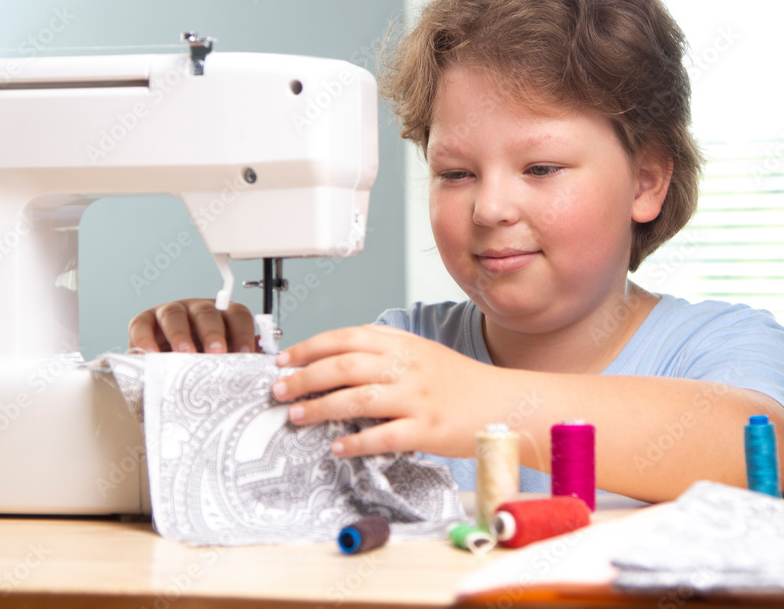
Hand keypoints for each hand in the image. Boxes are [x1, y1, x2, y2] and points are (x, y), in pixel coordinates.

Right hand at [128, 298, 256, 352]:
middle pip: (207, 312)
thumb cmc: (201, 363)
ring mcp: (169, 313)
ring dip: (180, 334)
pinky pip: (141, 325)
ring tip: (185, 355)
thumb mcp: (222, 360)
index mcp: (222, 316)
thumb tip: (263, 362)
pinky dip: (145, 339)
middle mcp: (196, 310)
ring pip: (174, 314)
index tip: (245, 353)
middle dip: (213, 332)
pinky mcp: (143, 322)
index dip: (243, 332)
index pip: (237, 314)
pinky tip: (151, 355)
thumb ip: (241, 359)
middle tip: (217, 353)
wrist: (165, 370)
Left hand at [271, 325, 509, 458]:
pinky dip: (356, 442)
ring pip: (357, 399)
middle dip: (304, 378)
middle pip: (344, 366)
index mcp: (403, 345)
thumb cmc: (460, 382)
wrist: (504, 403)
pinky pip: (384, 435)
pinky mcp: (428, 430)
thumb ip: (384, 348)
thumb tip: (337, 354)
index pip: (347, 337)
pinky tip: (338, 447)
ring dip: (320, 408)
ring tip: (297, 417)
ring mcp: (418, 398)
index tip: (284, 360)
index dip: (310, 347)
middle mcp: (408, 367)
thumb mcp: (422, 352)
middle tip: (279, 391)